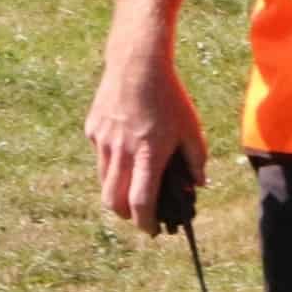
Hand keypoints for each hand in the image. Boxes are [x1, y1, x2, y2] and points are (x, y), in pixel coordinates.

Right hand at [84, 53, 206, 235]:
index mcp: (148, 153)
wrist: (137, 63)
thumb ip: (196, 159)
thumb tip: (199, 184)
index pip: (141, 202)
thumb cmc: (169, 96)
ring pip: (104, 180)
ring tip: (132, 185)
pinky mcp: (93, 129)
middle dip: (126, 214)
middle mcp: (122, 151)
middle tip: (139, 213)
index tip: (152, 229)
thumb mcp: (191, 127)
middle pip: (114, 200)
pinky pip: (100, 156)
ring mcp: (104, 141)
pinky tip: (125, 148)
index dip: (145, 222)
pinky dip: (111, 162)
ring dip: (117, 190)